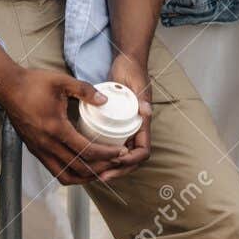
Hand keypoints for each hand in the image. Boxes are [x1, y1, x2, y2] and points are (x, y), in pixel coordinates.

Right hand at [0, 67, 125, 185]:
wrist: (8, 88)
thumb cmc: (33, 84)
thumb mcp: (62, 81)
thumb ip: (85, 90)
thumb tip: (104, 100)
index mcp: (55, 128)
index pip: (86, 150)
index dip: (106, 154)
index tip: (121, 152)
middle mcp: (47, 144)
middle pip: (79, 168)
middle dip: (101, 168)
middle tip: (116, 162)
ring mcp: (39, 150)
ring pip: (66, 176)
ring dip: (86, 177)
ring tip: (102, 170)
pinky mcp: (35, 151)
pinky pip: (55, 171)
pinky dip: (71, 174)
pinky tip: (82, 167)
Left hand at [100, 54, 153, 181]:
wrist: (126, 62)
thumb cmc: (132, 71)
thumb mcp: (136, 82)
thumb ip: (141, 96)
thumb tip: (146, 111)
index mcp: (143, 122)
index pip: (143, 150)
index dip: (131, 160)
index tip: (117, 161)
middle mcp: (136, 128)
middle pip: (132, 158)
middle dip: (119, 170)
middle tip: (102, 177)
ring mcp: (126, 127)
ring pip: (121, 155)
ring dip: (111, 167)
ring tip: (96, 174)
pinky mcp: (116, 124)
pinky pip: (113, 145)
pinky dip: (105, 156)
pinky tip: (91, 160)